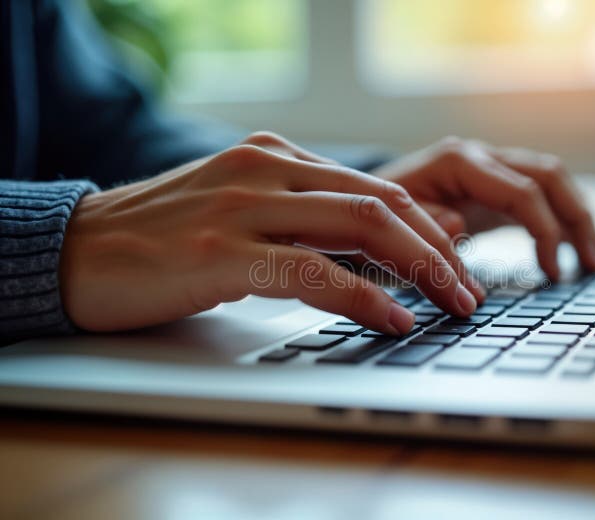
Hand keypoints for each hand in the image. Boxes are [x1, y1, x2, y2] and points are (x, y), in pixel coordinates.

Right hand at [60, 132, 482, 335]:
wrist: (77, 249)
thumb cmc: (163, 238)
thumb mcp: (242, 211)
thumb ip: (304, 217)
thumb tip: (377, 241)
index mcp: (275, 157)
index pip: (375, 187)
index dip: (426, 227)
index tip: (457, 262)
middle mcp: (267, 170)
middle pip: (382, 204)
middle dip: (438, 250)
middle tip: (469, 290)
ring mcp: (246, 206)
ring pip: (362, 227)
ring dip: (421, 270)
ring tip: (453, 304)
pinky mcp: (224, 251)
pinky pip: (315, 272)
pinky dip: (366, 297)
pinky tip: (395, 319)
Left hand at [373, 137, 594, 279]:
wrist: (362, 204)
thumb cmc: (374, 216)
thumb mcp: (390, 225)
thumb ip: (425, 226)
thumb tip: (459, 224)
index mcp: (458, 162)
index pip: (521, 190)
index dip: (544, 230)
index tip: (554, 272)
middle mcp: (480, 157)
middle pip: (549, 176)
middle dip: (577, 219)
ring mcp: (490, 169)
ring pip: (552, 183)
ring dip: (579, 219)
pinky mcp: (493, 189)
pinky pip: (540, 199)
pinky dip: (562, 223)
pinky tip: (578, 253)